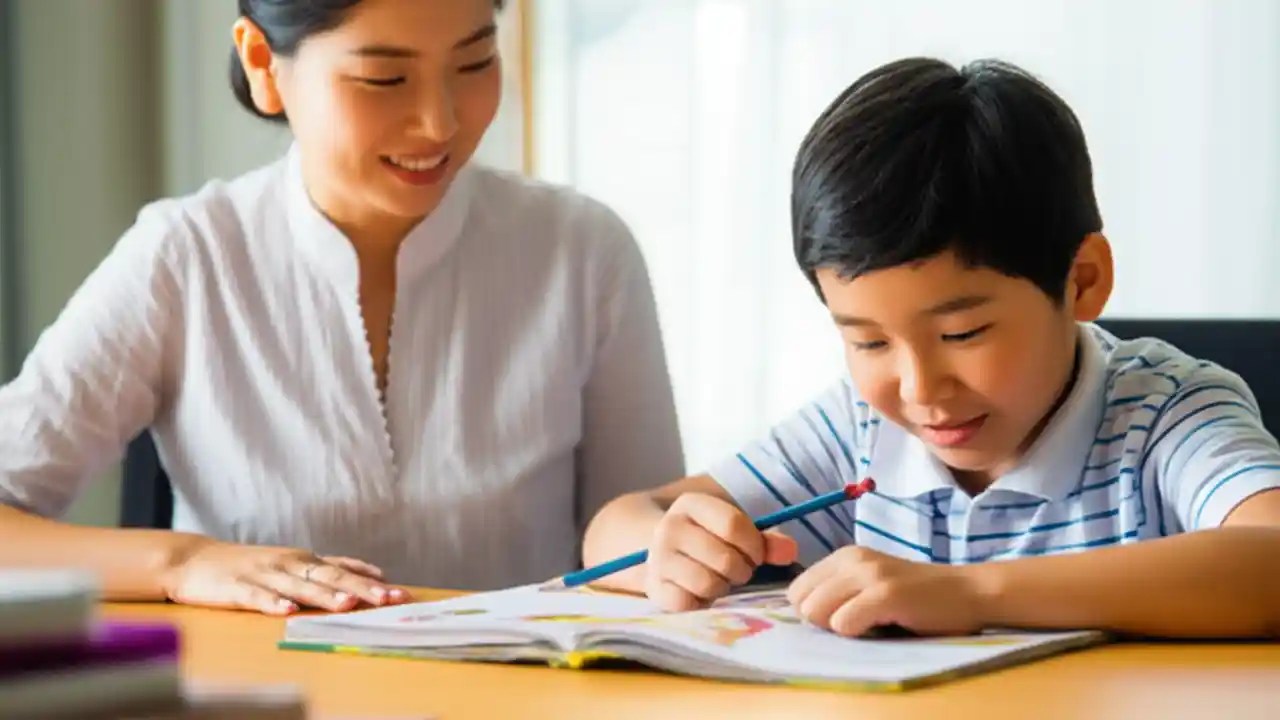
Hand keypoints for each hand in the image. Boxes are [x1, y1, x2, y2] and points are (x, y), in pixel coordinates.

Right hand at [160, 538, 409, 614]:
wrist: (192, 560)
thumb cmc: (248, 565)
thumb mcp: (292, 563)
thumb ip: (327, 568)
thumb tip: (371, 574)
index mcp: (303, 560)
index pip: (343, 569)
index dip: (371, 581)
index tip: (400, 592)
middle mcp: (288, 564)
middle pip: (330, 576)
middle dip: (361, 589)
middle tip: (388, 599)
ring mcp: (263, 575)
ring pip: (299, 586)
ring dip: (324, 595)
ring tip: (348, 604)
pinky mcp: (237, 588)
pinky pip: (258, 598)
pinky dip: (274, 604)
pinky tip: (288, 612)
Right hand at [645, 493, 797, 611]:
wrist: (659, 552)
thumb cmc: (707, 540)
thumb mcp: (733, 531)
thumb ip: (765, 540)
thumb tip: (790, 552)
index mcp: (691, 504)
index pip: (733, 525)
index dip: (755, 546)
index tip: (757, 555)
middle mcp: (670, 528)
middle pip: (724, 558)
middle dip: (742, 570)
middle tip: (740, 571)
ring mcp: (659, 559)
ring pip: (707, 583)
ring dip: (723, 587)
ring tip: (721, 580)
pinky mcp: (655, 588)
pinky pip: (688, 603)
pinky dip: (702, 603)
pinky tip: (702, 594)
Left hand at [787, 546, 985, 636]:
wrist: (968, 592)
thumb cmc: (918, 597)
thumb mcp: (870, 584)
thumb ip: (839, 591)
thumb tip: (804, 615)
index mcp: (844, 556)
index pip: (796, 590)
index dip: (814, 612)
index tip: (842, 617)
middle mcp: (852, 559)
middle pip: (802, 603)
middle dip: (823, 623)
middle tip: (858, 623)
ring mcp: (869, 574)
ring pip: (817, 613)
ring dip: (839, 628)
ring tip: (871, 623)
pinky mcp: (886, 593)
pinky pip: (843, 623)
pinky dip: (857, 633)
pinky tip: (883, 625)